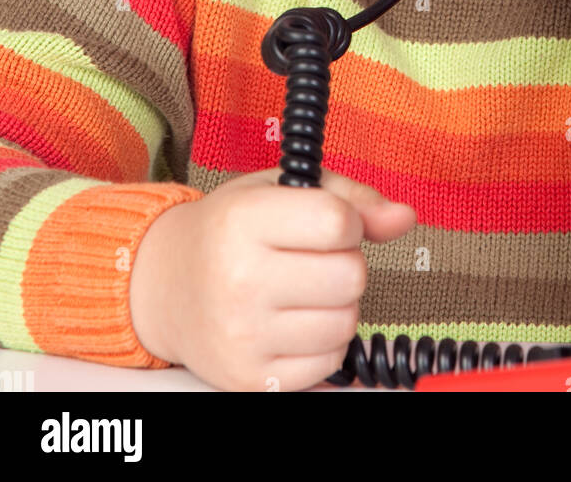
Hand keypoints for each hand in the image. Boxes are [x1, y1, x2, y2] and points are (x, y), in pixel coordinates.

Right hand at [129, 167, 416, 391]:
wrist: (165, 286)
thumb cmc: (228, 231)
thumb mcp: (277, 190)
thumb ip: (348, 197)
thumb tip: (405, 217)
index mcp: (244, 221)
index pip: (338, 221)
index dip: (348, 221)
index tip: (329, 223)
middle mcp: (239, 279)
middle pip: (351, 276)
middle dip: (345, 264)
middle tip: (313, 259)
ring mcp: (244, 335)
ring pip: (347, 322)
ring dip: (339, 305)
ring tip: (304, 291)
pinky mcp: (252, 380)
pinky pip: (330, 362)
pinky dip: (324, 343)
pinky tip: (295, 322)